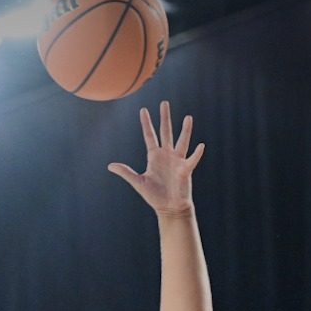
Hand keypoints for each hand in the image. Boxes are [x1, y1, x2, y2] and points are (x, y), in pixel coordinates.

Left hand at [107, 101, 204, 215]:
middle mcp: (167, 155)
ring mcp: (177, 161)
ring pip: (182, 141)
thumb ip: (126, 172)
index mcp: (155, 156)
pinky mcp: (185, 170)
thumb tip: (110, 166)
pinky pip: (191, 160)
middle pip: (166, 132)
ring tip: (188, 117)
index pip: (150, 135)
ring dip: (185, 130)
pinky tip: (200, 146)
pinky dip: (196, 154)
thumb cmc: (155, 196)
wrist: (169, 208)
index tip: (143, 110)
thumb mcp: (138, 182)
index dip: (146, 123)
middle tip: (164, 102)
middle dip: (165, 118)